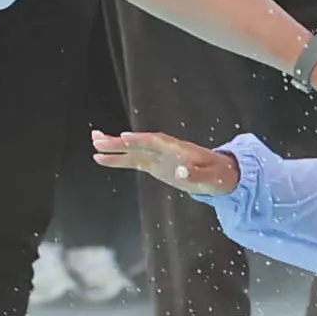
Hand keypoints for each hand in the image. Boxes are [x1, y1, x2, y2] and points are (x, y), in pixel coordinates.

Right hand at [91, 129, 241, 196]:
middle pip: (140, 143)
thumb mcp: (212, 178)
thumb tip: (180, 172)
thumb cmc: (219, 175)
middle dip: (119, 142)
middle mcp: (166, 150)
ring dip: (114, 146)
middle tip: (97, 139)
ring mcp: (160, 157)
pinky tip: (102, 158)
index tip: (123, 138)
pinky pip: (134, 160)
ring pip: (133, 150)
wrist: (222, 175)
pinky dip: (118, 159)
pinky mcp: (156, 165)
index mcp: (179, 150)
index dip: (140, 140)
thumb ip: (197, 175)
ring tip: (94, 141)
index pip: (156, 142)